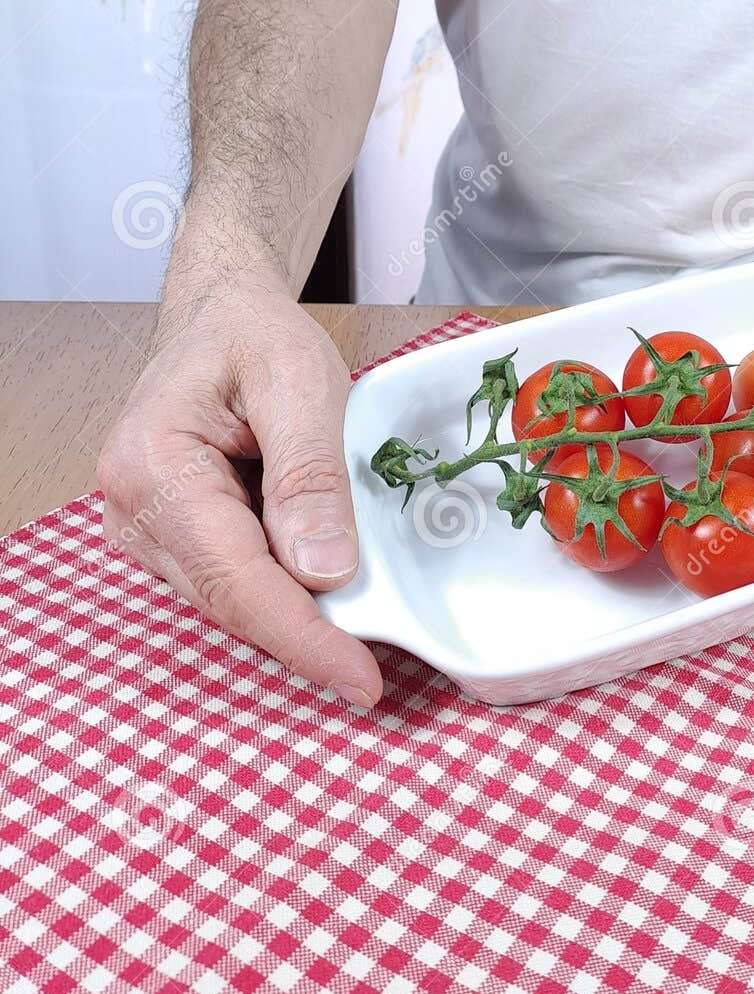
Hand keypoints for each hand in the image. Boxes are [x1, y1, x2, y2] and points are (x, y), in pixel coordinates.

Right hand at [97, 275, 381, 707]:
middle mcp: (134, 509)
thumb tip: (325, 572)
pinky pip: (236, 582)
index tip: (360, 679)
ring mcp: (149, 529)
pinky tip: (326, 581)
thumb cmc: (251, 335)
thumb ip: (309, 476)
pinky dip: (285, 590)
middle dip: (306, 635)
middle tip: (378, 664)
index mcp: (153, 465)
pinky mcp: (176, 538)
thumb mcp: (299, 382)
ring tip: (362, 619)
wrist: (220, 314)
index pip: (234, 579)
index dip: (301, 636)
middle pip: (230, 602)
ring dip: (298, 614)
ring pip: (233, 601)